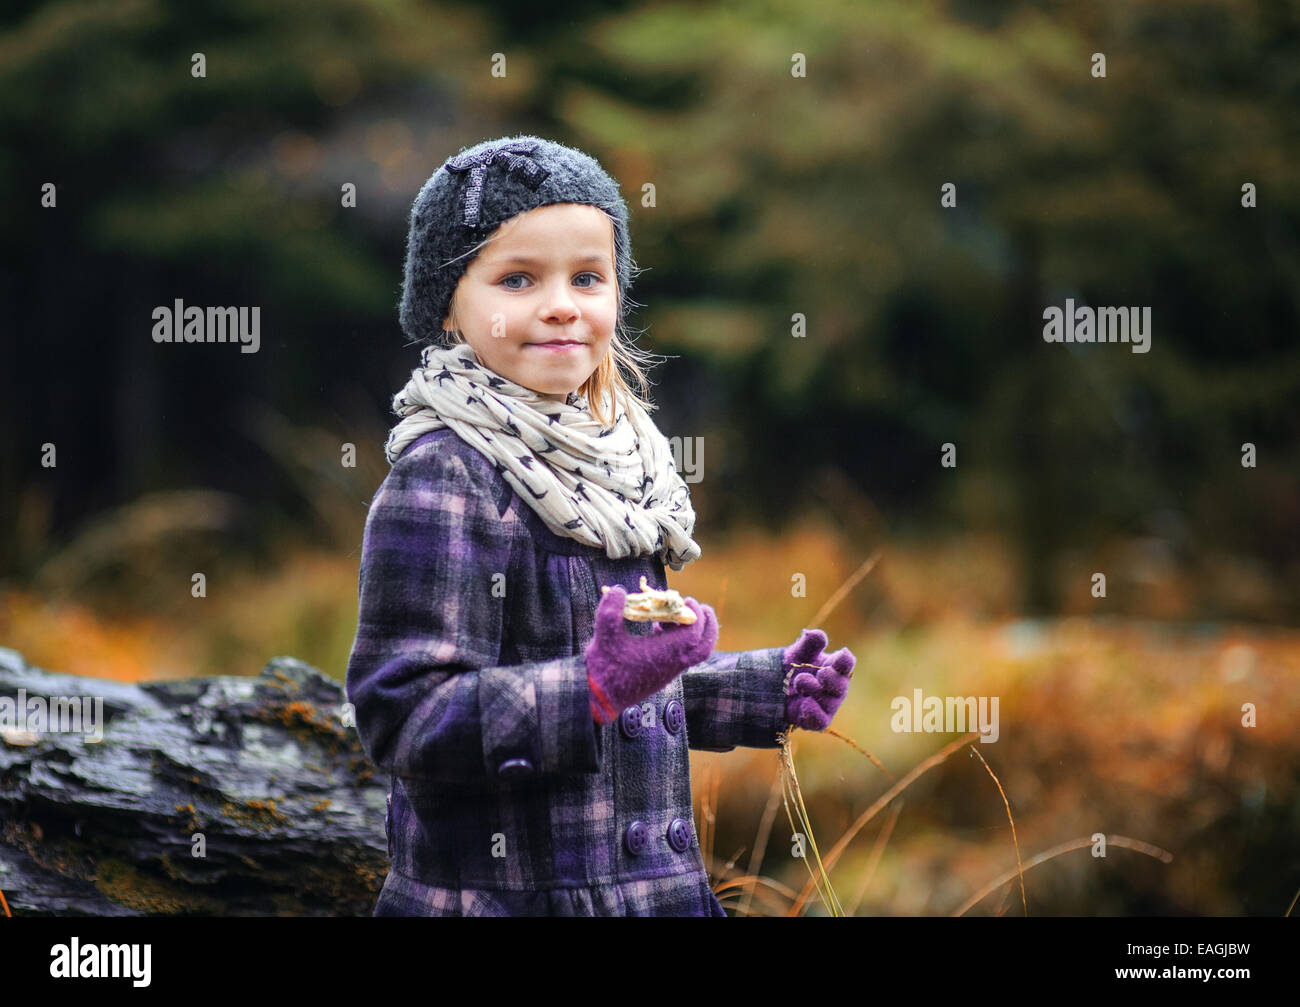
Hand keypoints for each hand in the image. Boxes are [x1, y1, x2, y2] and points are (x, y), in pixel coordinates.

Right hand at [585, 586, 718, 724]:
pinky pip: (682, 657)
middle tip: (702, 608)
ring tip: (675, 616)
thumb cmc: (604, 667)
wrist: (600, 698)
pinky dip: (679, 641)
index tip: (686, 600)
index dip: (696, 613)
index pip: (695, 632)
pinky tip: (658, 630)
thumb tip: (618, 590)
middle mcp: (673, 664)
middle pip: (704, 646)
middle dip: (708, 625)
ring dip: (693, 633)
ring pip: (695, 653)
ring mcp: (669, 672)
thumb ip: (611, 609)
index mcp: (665, 653)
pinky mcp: (662, 676)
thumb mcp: (604, 633)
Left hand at [783, 628, 854, 730]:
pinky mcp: (817, 720)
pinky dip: (813, 712)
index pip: (846, 663)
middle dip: (831, 678)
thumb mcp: (798, 653)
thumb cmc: (794, 668)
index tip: (842, 653)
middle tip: (820, 673)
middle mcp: (835, 686)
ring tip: (799, 682)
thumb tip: (811, 633)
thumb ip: (808, 643)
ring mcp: (828, 705)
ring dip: (814, 690)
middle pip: (841, 684)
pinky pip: (821, 721)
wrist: (776, 690)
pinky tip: (803, 702)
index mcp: (834, 666)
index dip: (846, 660)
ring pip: (830, 701)